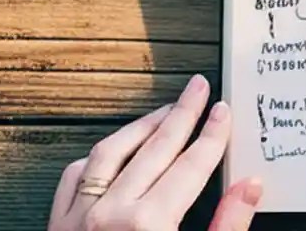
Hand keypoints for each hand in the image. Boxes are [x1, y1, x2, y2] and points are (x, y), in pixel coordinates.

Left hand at [48, 75, 261, 230]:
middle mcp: (109, 214)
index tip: (224, 111)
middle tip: (198, 88)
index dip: (212, 134)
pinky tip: (114, 150)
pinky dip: (98, 157)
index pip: (192, 164)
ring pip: (110, 153)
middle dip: (181, 114)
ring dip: (141, 126)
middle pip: (154, 147)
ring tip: (165, 110)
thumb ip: (227, 227)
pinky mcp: (55, 229)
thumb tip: (251, 187)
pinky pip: (75, 177)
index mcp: (149, 225)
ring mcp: (76, 220)